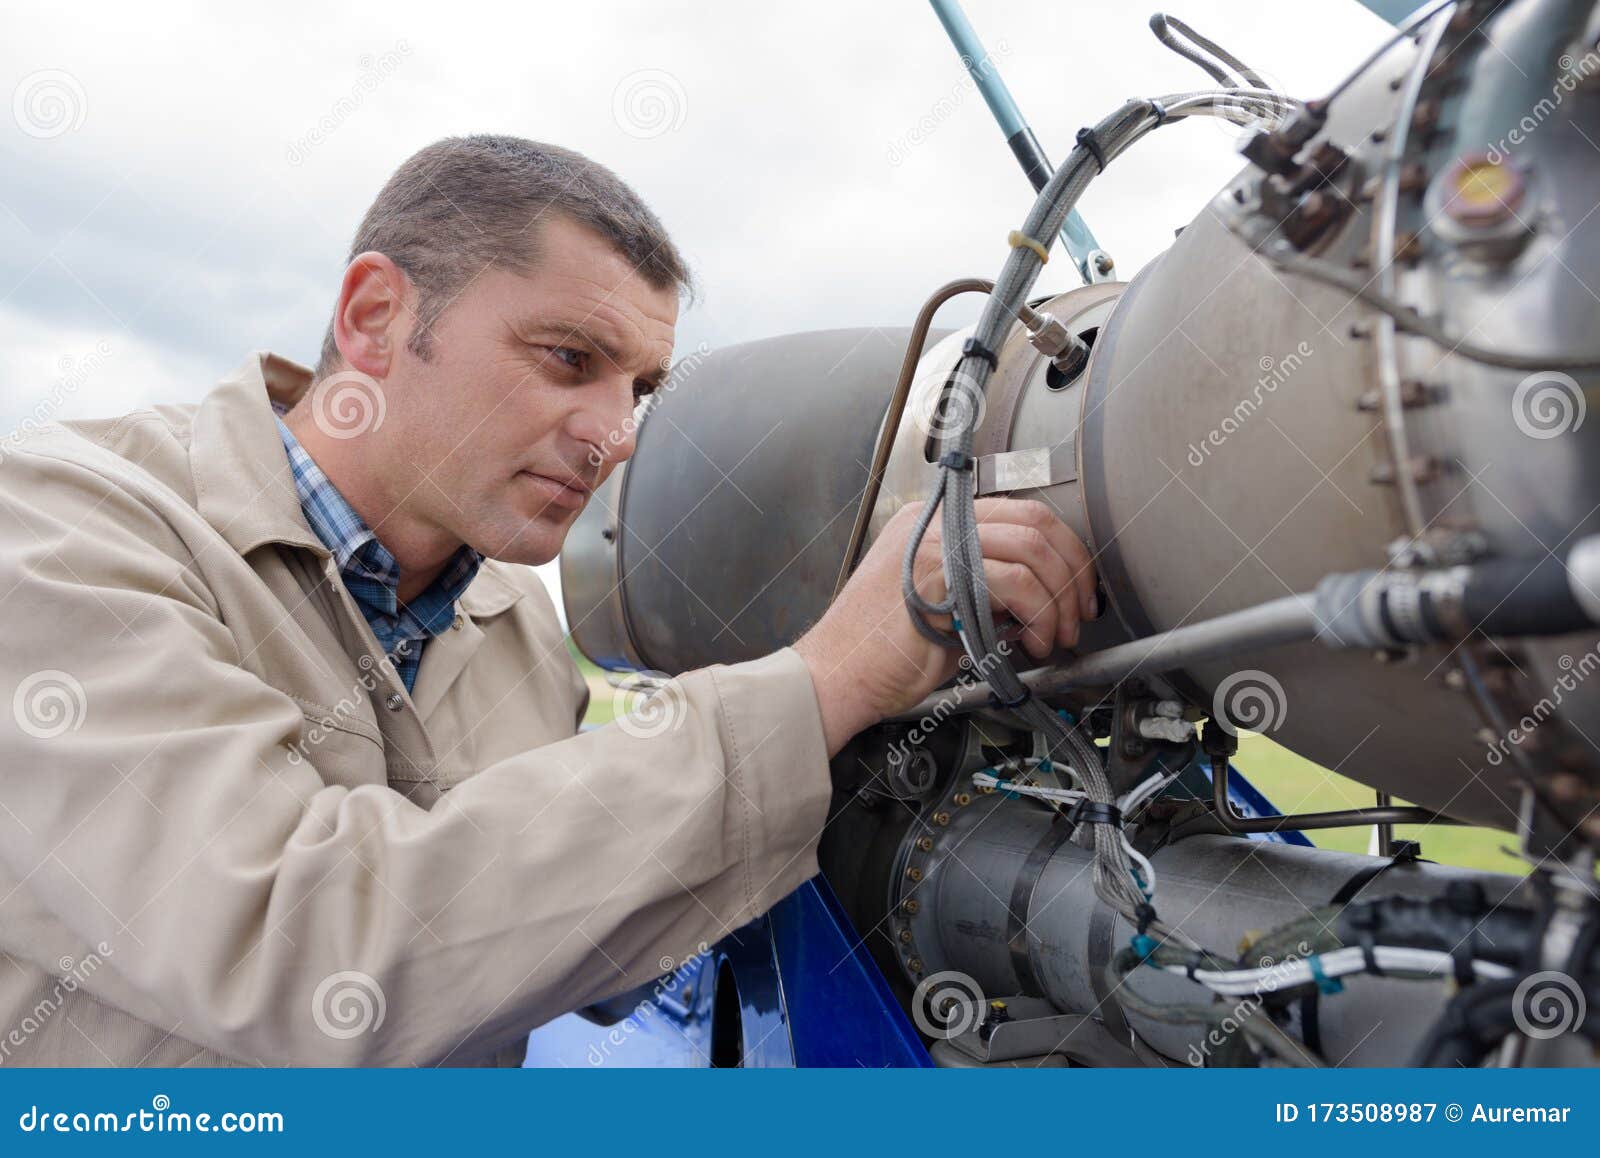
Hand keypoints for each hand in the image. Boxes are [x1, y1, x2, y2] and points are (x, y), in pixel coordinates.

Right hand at [792, 497, 1096, 755]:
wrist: (837, 676)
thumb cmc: (880, 655)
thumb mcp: (945, 609)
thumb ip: (987, 591)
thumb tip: (1040, 598)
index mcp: (935, 524)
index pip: (1020, 515)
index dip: (1063, 552)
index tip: (1076, 591)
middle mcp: (936, 522)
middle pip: (1035, 521)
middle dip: (1073, 572)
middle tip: (1078, 614)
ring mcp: (936, 542)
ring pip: (1032, 549)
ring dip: (1058, 599)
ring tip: (1052, 637)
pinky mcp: (939, 571)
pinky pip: (1013, 581)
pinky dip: (1037, 615)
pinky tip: (1029, 644)